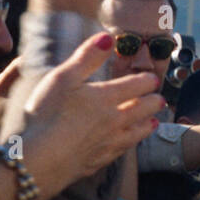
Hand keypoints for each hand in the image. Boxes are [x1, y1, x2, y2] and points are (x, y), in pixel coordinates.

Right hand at [16, 32, 163, 194]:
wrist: (40, 160)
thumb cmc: (47, 114)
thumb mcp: (62, 78)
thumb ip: (87, 57)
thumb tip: (108, 37)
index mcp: (107, 97)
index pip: (137, 85)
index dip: (147, 80)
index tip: (151, 79)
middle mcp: (115, 120)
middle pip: (143, 109)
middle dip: (153, 102)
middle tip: (160, 99)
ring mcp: (109, 143)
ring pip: (138, 133)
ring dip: (148, 125)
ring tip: (153, 122)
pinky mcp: (99, 161)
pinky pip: (122, 152)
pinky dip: (131, 145)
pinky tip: (127, 145)